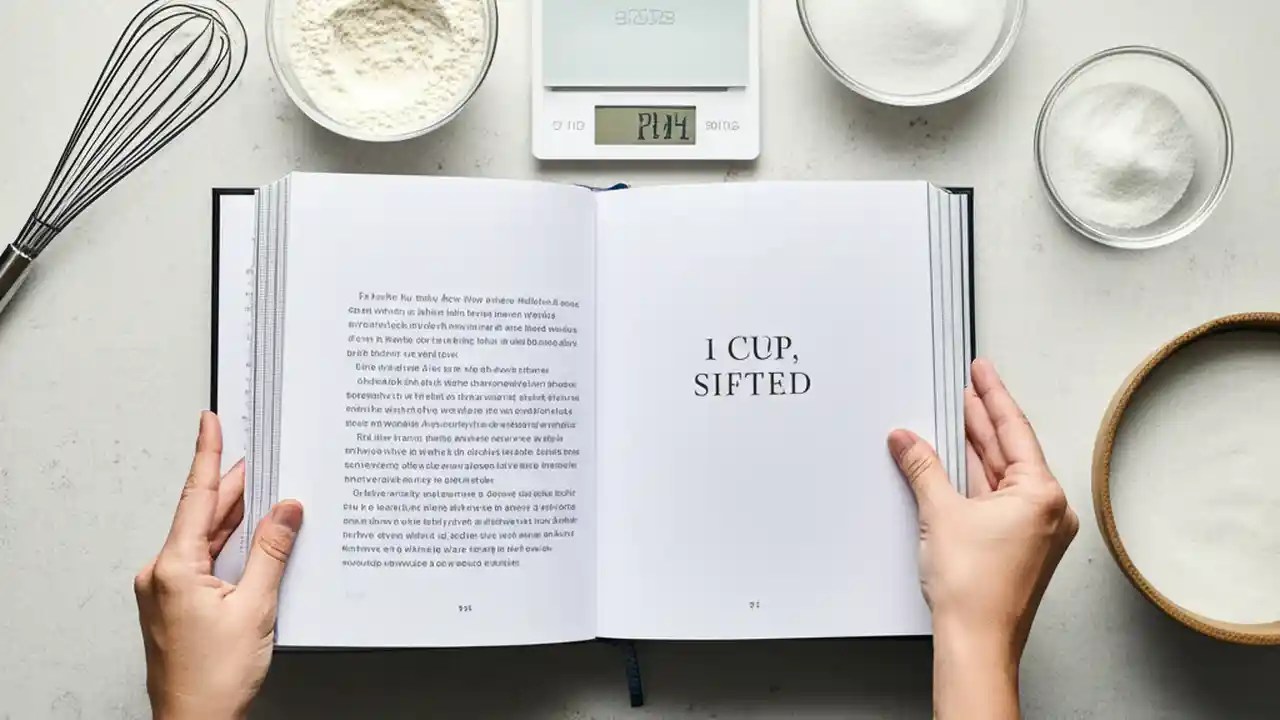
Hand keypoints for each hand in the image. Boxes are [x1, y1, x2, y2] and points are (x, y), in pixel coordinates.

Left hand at [134, 412, 303, 719]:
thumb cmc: (213, 679)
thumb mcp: (256, 607)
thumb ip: (272, 552)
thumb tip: (286, 511)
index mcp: (174, 568)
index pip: (197, 497)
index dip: (207, 455)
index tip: (209, 423)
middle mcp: (162, 574)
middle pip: (201, 514)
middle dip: (231, 484)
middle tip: (255, 452)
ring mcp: (166, 590)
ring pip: (204, 538)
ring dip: (233, 515)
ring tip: (261, 489)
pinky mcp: (176, 605)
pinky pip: (203, 560)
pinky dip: (228, 544)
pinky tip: (250, 537)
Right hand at [888, 359, 1077, 719]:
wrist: (976, 642)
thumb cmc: (975, 592)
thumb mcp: (940, 513)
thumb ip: (923, 468)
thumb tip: (908, 442)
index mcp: (1042, 494)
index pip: (1013, 430)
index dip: (992, 396)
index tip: (982, 372)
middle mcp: (1047, 511)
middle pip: (1008, 452)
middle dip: (981, 421)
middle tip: (963, 389)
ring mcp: (1034, 531)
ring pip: (999, 477)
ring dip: (973, 451)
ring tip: (952, 420)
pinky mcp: (1018, 547)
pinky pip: (994, 500)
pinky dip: (972, 480)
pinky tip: (951, 467)